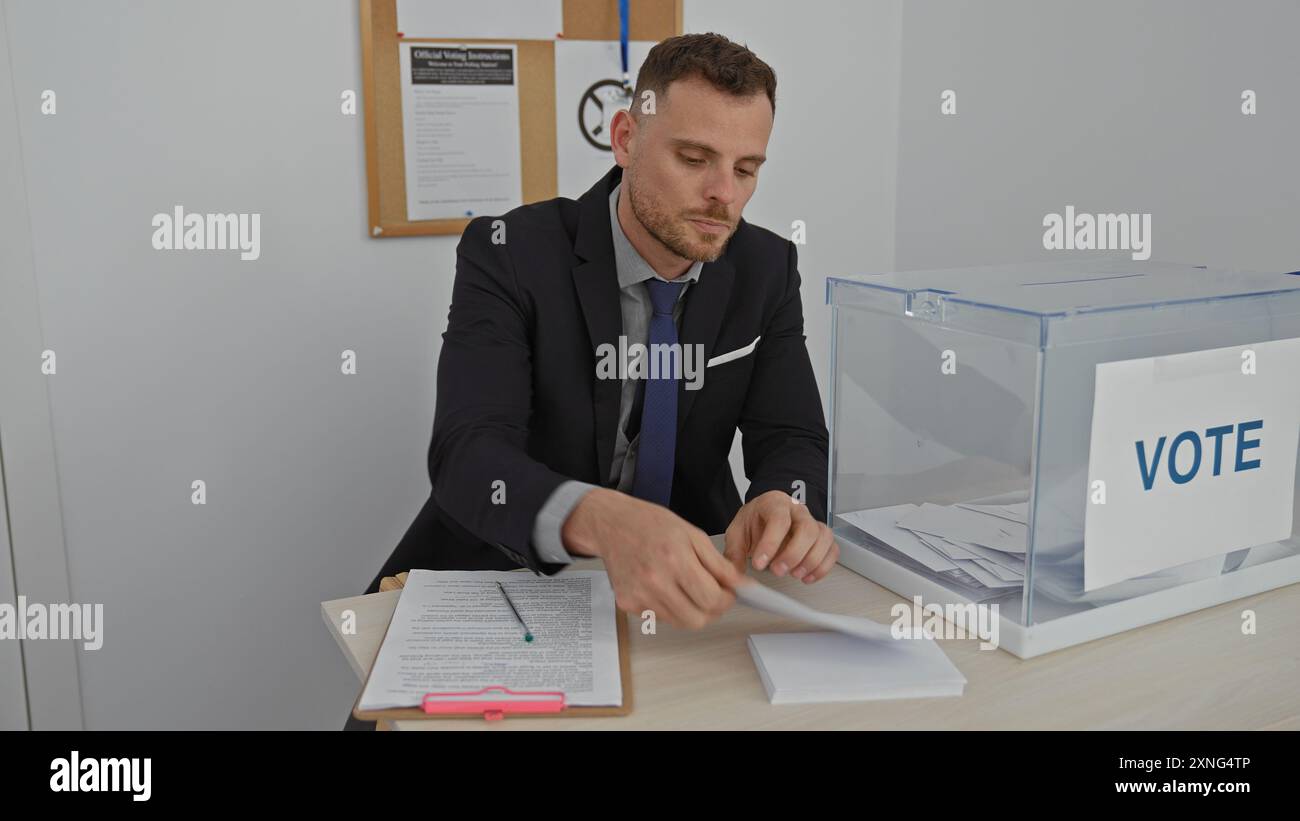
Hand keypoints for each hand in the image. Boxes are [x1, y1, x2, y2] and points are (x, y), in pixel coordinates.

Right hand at [562, 488, 742, 628]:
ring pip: (679, 622)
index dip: (727, 600)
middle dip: (712, 611)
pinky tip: (666, 587)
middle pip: (697, 619)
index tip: (728, 593)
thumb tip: (740, 585)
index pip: (712, 599)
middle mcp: (655, 581)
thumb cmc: (650, 524)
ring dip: (692, 610)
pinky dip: (670, 608)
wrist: (612, 524)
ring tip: (688, 588)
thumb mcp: (693, 534)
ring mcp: (639, 596)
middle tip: (713, 595)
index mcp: (675, 559)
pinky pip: (660, 618)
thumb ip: (718, 564)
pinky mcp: (627, 604)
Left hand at [723, 490, 837, 583]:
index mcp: (774, 503)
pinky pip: (832, 550)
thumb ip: (734, 552)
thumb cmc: (754, 522)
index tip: (759, 563)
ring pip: (823, 538)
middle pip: (807, 528)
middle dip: (794, 553)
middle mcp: (797, 510)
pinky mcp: (822, 538)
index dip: (771, 542)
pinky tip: (807, 577)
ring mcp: (812, 522)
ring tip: (794, 574)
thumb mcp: (737, 532)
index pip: (778, 519)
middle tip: (778, 571)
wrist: (765, 516)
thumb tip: (735, 575)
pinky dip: (823, 566)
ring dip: (811, 561)